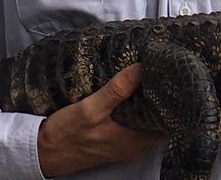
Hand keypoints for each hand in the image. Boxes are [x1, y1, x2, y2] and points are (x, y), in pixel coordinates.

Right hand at [37, 64, 164, 176]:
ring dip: (151, 105)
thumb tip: (141, 68)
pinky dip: (138, 111)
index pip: (169, 123)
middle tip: (167, 74)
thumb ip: (117, 90)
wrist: (43, 151)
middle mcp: (135, 146)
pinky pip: (136, 126)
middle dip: (165, 100)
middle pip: (162, 123)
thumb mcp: (90, 108)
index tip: (177, 81)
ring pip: (149, 124)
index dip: (176, 103)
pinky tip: (134, 94)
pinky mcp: (116, 142)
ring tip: (154, 78)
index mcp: (135, 140)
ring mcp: (126, 146)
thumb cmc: (66, 134)